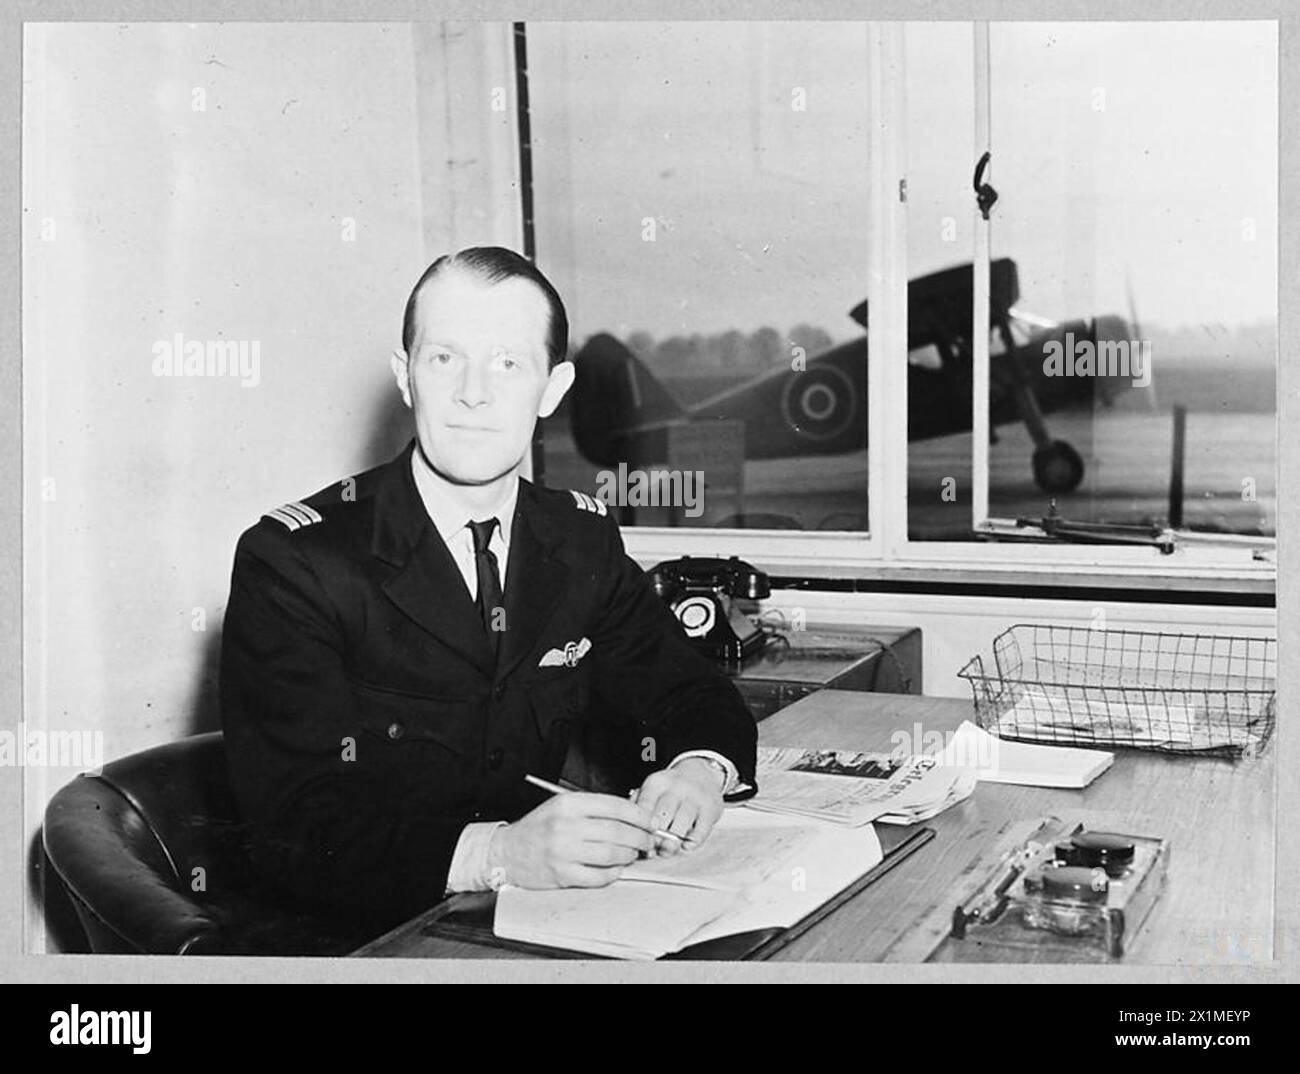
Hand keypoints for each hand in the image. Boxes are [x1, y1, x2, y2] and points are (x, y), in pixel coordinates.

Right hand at [488, 792, 655, 888]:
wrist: (507, 852)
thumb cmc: (539, 829)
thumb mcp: (561, 807)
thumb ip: (593, 809)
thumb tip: (631, 816)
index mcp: (569, 804)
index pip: (615, 806)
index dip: (639, 815)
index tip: (650, 822)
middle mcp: (566, 826)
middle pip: (617, 831)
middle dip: (640, 837)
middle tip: (647, 841)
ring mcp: (564, 852)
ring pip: (611, 854)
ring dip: (629, 855)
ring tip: (632, 854)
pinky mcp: (562, 875)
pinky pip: (599, 876)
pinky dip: (613, 873)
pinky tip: (615, 869)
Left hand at [633, 759, 725, 857]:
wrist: (702, 773)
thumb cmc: (670, 790)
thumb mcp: (652, 791)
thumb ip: (639, 810)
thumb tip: (634, 837)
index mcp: (657, 782)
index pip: (644, 806)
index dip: (640, 827)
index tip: (639, 839)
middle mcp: (677, 787)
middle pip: (662, 817)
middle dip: (655, 837)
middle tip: (652, 849)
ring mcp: (695, 797)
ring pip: (680, 826)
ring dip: (672, 844)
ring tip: (667, 850)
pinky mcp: (711, 809)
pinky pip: (700, 832)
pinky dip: (691, 844)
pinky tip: (685, 845)